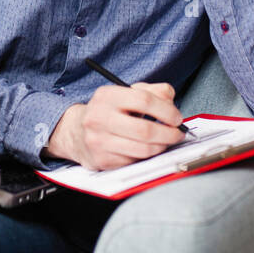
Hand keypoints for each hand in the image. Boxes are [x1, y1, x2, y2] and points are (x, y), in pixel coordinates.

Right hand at [45, 82, 184, 169]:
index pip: (144, 100)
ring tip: (164, 142)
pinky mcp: (102, 160)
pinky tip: (146, 149)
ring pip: (143, 150)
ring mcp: (99, 141)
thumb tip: (170, 100)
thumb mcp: (126, 93)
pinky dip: (146, 156)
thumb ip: (151, 91)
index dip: (166, 111)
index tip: (177, 118)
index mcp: (107, 96)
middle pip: (145, 130)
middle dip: (169, 134)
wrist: (75, 131)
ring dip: (161, 147)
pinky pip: (134, 161)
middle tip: (177, 134)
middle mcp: (99, 117)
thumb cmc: (107, 111)